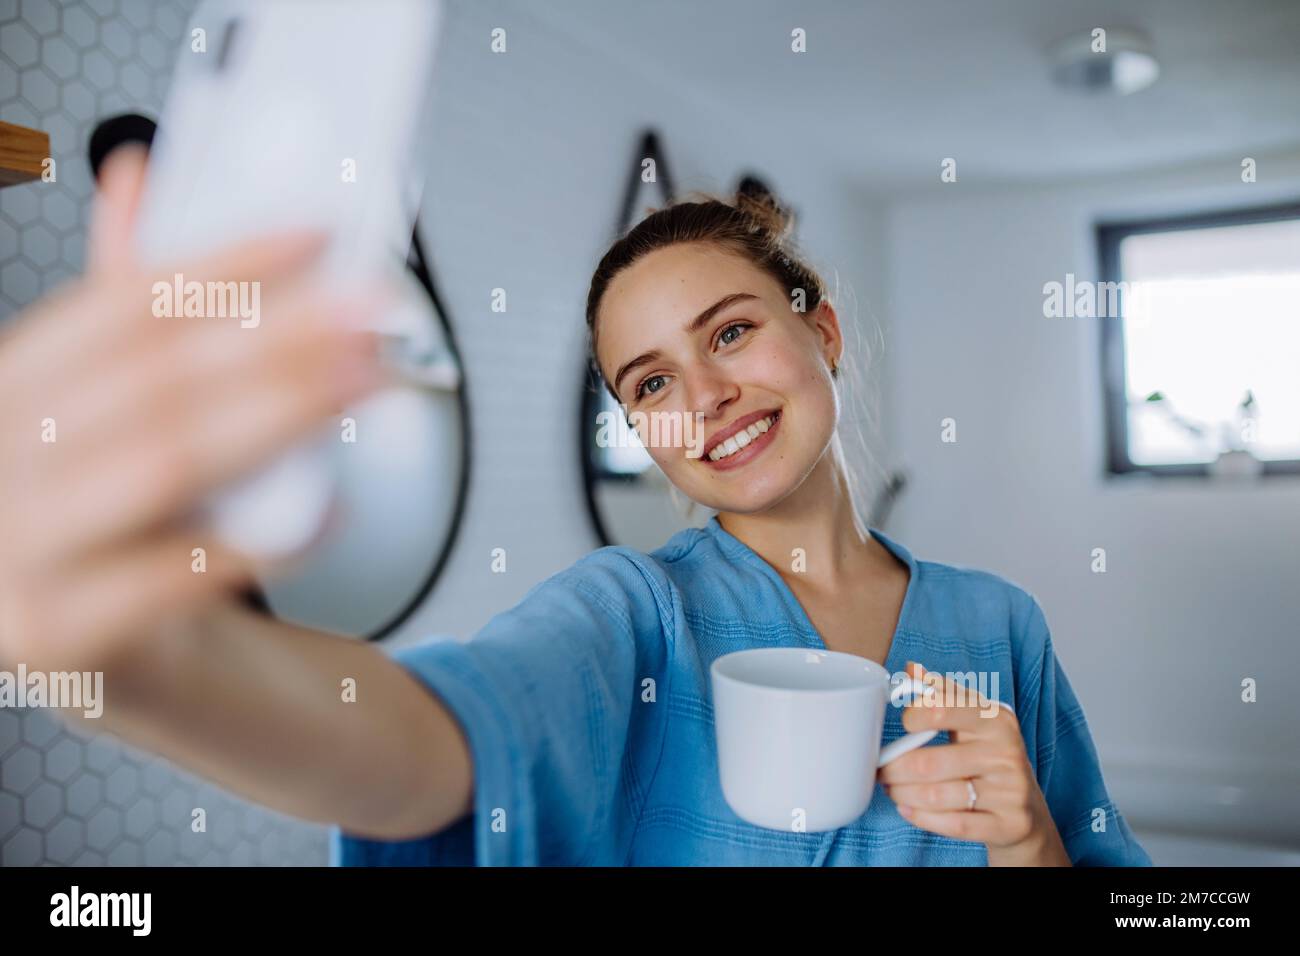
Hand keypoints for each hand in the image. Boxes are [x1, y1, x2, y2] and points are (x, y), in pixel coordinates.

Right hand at [0, 145, 390, 674]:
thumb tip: (144, 175)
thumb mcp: (103, 409)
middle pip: (152, 380)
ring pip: (164, 463)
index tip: (316, 236)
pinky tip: (328, 508)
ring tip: (366, 378)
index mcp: (2, 390)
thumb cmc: (107, 518)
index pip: (116, 307)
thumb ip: (127, 311)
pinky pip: (174, 578)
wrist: (91, 655)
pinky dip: (261, 541)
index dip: (221, 263)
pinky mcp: (55, 636)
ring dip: (282, 411)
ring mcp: (10, 553)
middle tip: (371, 310)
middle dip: (277, 335)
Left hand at [878, 661, 1071, 865]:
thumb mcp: (974, 719)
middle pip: (929, 762)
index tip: (904, 726)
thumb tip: (910, 668)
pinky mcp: (1009, 824)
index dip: (912, 716)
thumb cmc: (990, 754)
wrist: (1027, 809)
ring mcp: (1010, 790)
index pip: (940, 708)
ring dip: (902, 793)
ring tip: (891, 789)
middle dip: (893, 768)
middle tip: (881, 769)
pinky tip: (908, 809)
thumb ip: (943, 693)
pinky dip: (922, 817)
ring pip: (937, 795)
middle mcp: (1006, 752)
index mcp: (996, 718)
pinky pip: (954, 824)